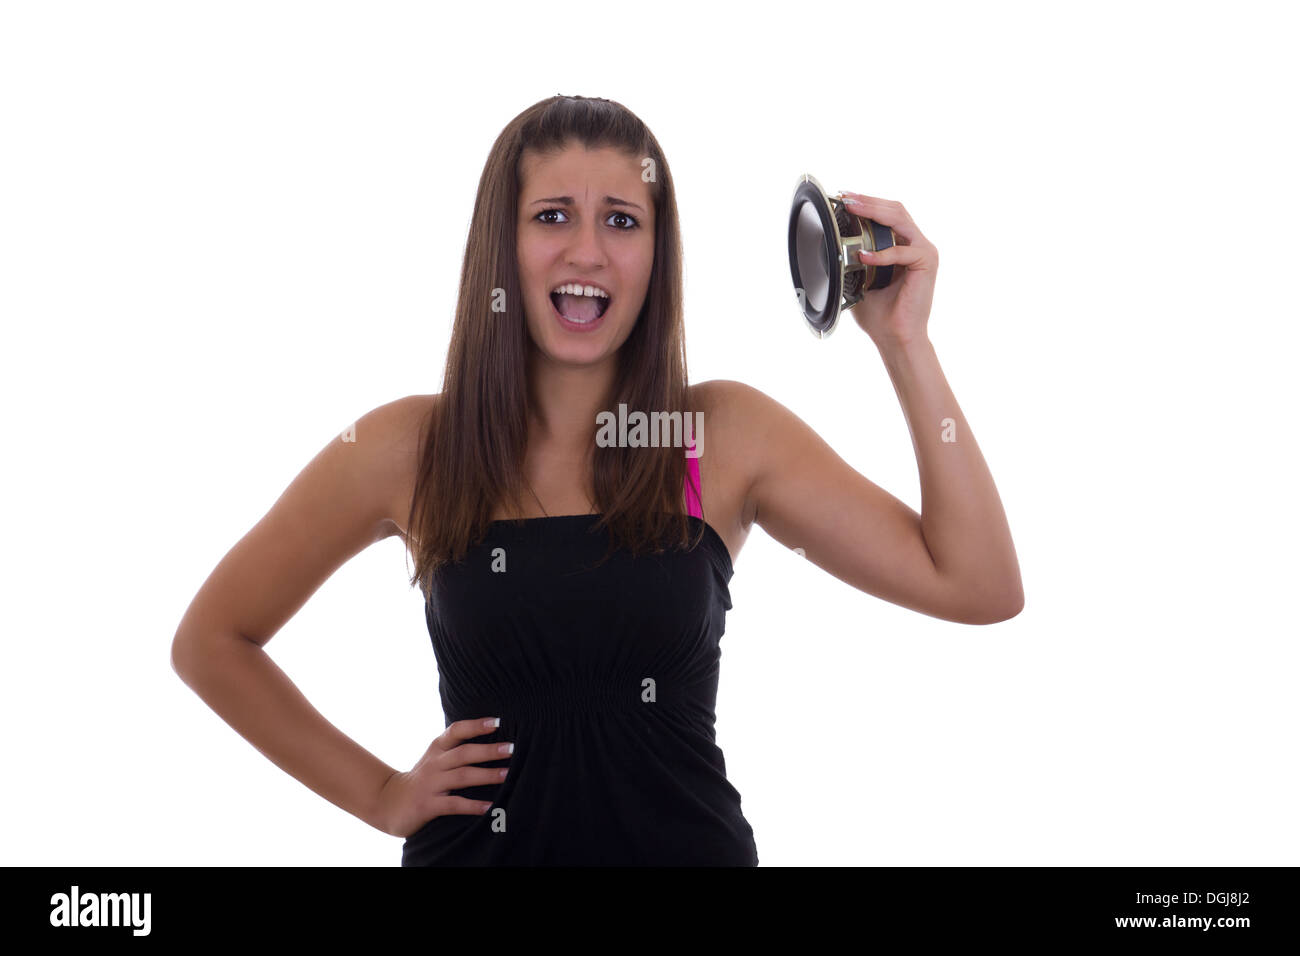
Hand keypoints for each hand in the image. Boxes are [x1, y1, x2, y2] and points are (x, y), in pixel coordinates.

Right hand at [375, 717, 511, 837]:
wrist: (389, 803)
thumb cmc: (423, 779)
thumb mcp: (436, 759)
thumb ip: (458, 750)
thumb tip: (496, 742)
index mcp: (437, 749)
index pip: (456, 731)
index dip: (476, 725)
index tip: (498, 722)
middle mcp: (434, 764)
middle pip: (463, 753)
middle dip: (488, 750)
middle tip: (512, 748)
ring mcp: (430, 784)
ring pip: (461, 776)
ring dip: (486, 775)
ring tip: (508, 775)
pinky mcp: (427, 805)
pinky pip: (453, 804)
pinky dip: (472, 806)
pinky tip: (489, 807)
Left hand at [837, 192, 938, 349]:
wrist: (895, 337)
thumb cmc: (880, 313)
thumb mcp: (858, 279)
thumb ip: (852, 260)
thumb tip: (829, 246)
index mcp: (902, 245)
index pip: (887, 214)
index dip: (867, 202)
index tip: (844, 197)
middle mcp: (916, 244)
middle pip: (895, 210)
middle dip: (869, 201)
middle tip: (846, 197)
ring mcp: (924, 251)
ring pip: (900, 219)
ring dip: (875, 212)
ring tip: (853, 209)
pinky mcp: (927, 262)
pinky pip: (902, 251)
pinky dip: (882, 253)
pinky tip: (864, 257)